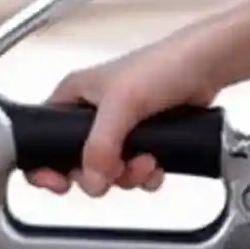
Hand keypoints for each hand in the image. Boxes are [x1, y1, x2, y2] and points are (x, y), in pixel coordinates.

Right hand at [26, 27, 223, 196]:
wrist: (207, 66)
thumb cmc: (163, 65)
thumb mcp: (122, 103)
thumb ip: (101, 144)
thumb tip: (90, 180)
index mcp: (72, 97)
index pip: (42, 137)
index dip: (45, 165)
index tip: (58, 183)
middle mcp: (91, 114)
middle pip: (77, 163)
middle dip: (99, 173)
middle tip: (114, 170)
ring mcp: (118, 129)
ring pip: (107, 171)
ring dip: (128, 175)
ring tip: (145, 161)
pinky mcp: (142, 140)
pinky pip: (133, 172)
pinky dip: (145, 175)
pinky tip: (156, 164)